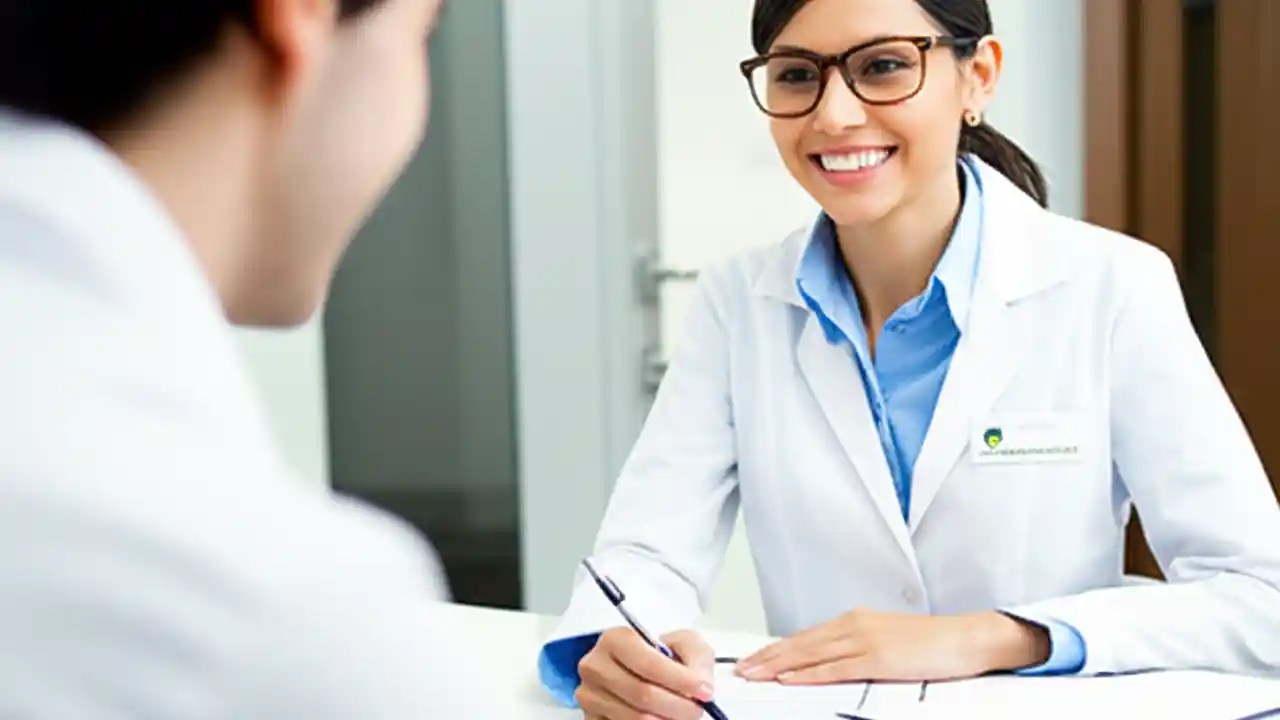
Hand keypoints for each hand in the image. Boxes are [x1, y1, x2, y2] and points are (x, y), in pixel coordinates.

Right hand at [576, 628, 714, 719]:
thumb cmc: (662, 656)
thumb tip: (700, 684)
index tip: (704, 691)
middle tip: (697, 709)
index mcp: (615, 639)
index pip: (648, 664)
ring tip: (681, 715)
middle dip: (678, 705)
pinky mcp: (591, 718)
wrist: (643, 671)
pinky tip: (662, 719)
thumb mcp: (684, 644)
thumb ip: (696, 659)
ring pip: (635, 717)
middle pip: (642, 694)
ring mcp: (590, 695)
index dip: (680, 680)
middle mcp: (595, 666)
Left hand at [734, 610, 1048, 685]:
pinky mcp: (878, 659)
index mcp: (855, 621)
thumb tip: (828, 662)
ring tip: (755, 674)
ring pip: (810, 654)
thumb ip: (856, 648)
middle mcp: (854, 626)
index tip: (755, 659)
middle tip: (743, 668)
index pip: (806, 636)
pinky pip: (835, 668)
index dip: (777, 649)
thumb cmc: (931, 643)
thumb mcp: (886, 640)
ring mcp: (865, 641)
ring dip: (778, 665)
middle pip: (800, 644)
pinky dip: (809, 673)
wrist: (964, 638)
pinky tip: (790, 679)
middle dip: (768, 657)